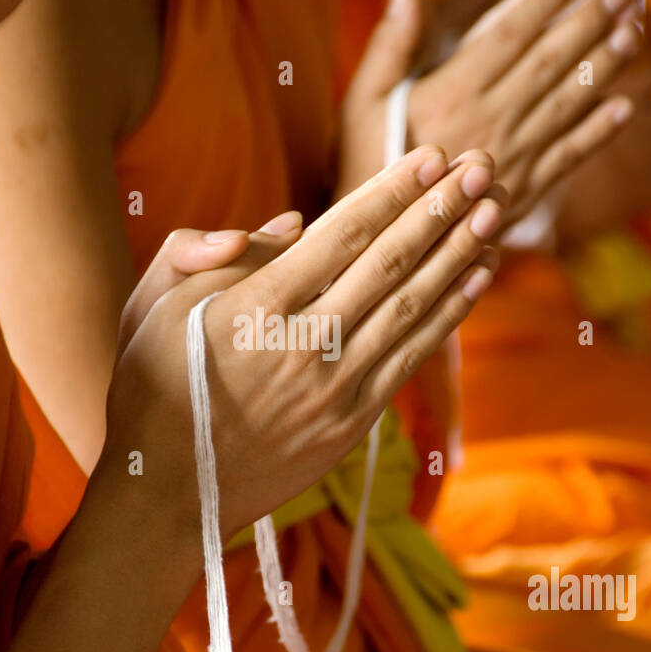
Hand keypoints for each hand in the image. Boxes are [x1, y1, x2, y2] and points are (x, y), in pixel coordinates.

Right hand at [103, 147, 506, 536]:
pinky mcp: (353, 421)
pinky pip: (412, 356)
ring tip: (496, 211)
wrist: (170, 495)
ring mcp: (335, 387)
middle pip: (390, 263)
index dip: (392, 191)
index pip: (343, 233)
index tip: (432, 157)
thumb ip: (208, 252)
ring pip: (412, 307)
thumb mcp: (154, 307)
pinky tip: (477, 278)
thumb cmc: (154, 391)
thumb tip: (290, 222)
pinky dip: (449, 314)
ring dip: (459, 254)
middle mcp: (305, 343)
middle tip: (483, 166)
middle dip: (441, 209)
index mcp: (257, 306)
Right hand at [337, 0, 643, 226]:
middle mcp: (489, 123)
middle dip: (589, 21)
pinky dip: (599, 130)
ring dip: (606, 65)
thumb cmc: (364, 166)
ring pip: (568, 103)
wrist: (378, 247)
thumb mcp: (361, 103)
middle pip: (549, 61)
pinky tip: (623, 105)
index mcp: (450, 95)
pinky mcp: (523, 193)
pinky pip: (569, 155)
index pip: (509, 34)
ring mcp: (512, 159)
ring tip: (633, 32)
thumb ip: (389, 46)